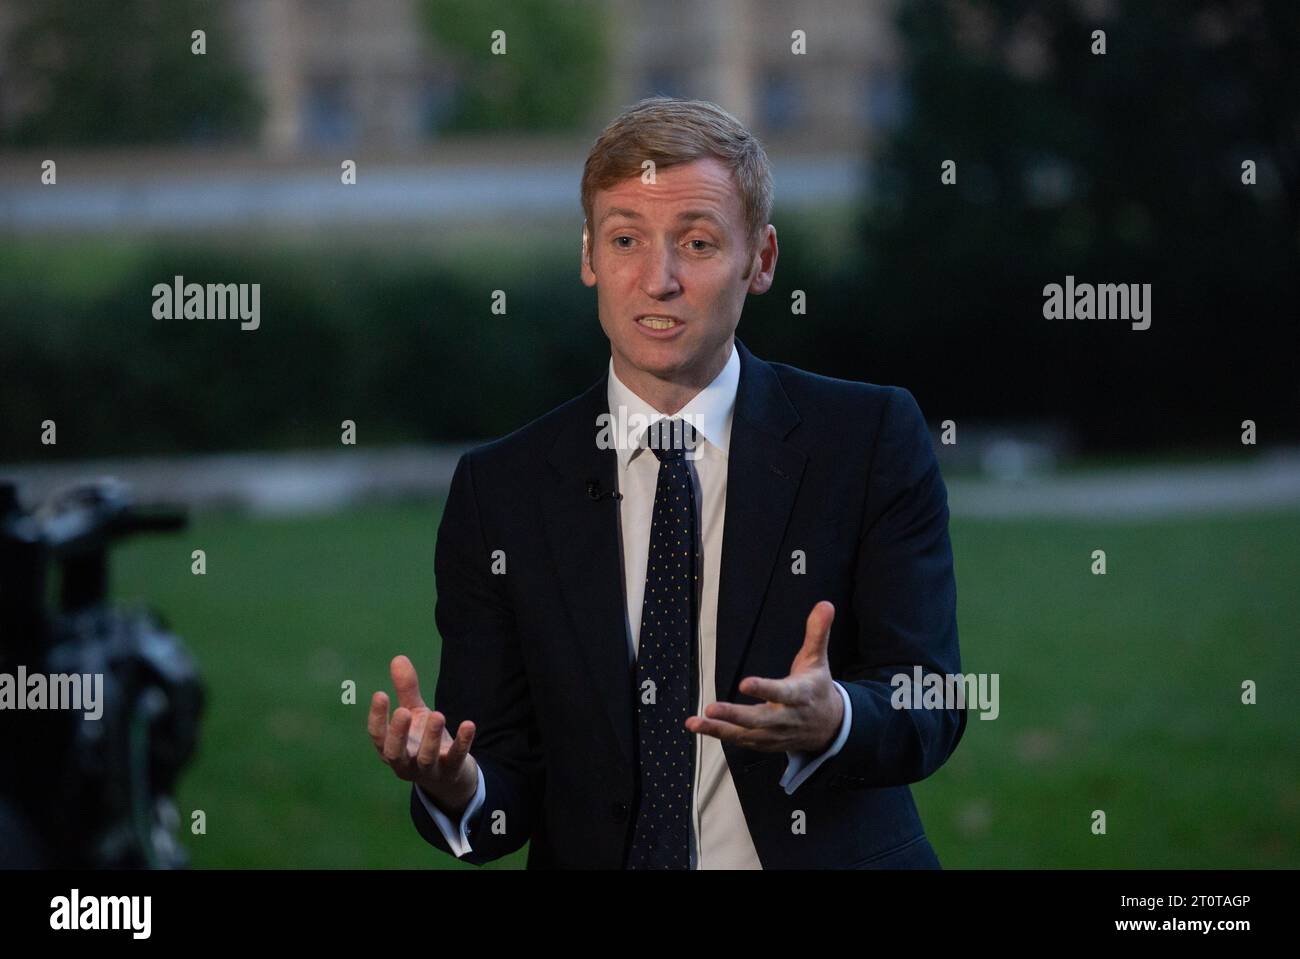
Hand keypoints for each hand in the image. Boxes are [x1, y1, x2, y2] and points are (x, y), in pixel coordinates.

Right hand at [368, 654, 478, 816]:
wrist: (449, 772)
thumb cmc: (423, 739)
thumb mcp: (415, 714)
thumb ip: (406, 690)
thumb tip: (398, 658)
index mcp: (391, 748)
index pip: (378, 736)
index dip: (377, 717)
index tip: (380, 694)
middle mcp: (405, 763)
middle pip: (395, 753)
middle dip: (398, 733)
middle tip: (403, 711)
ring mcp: (428, 770)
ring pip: (426, 758)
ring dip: (431, 737)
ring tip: (438, 714)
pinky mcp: (451, 771)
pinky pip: (456, 758)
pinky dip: (462, 742)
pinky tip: (468, 724)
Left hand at [686, 600, 843, 753]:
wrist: (829, 726)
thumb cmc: (817, 687)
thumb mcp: (818, 659)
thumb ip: (817, 632)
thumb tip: (825, 604)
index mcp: (800, 695)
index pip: (781, 692)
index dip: (764, 689)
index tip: (745, 683)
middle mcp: (786, 717)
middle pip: (759, 719)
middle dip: (734, 715)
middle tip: (711, 708)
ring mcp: (775, 733)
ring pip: (746, 734)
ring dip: (719, 729)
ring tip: (695, 723)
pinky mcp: (766, 743)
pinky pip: (742, 742)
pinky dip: (722, 736)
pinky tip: (703, 727)